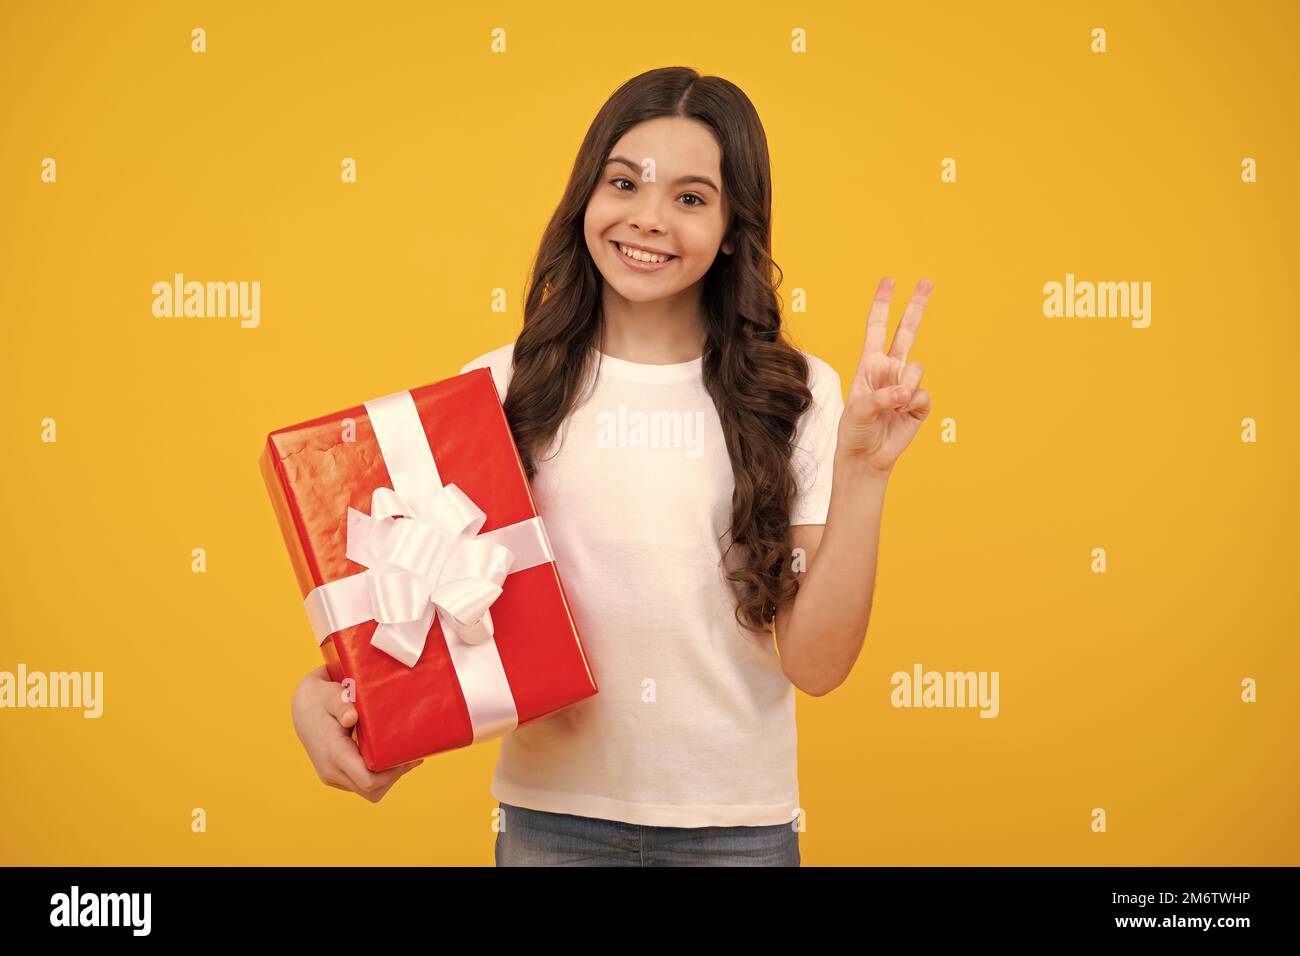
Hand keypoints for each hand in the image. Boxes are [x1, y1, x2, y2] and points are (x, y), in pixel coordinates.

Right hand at [291, 664, 422, 802]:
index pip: (368, 780)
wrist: (301, 707)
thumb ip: (341, 704)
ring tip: (405, 756)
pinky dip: (379, 775)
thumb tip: (351, 717)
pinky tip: (390, 757)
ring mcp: (332, 776)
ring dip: (388, 778)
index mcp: (334, 754)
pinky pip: (362, 784)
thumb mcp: (330, 695)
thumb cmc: (320, 698)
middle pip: (372, 790)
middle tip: (412, 755)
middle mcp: (331, 771)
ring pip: (369, 791)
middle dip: (395, 776)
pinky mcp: (336, 775)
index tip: (407, 755)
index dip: (392, 773)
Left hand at [838, 277, 933, 472]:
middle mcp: (890, 370)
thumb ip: (881, 397)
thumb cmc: (855, 430)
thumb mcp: (858, 411)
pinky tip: (903, 414)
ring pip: (915, 369)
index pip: (877, 329)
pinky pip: (923, 394)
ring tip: (892, 406)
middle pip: (907, 331)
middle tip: (927, 281)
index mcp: (870, 365)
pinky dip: (913, 404)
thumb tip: (906, 392)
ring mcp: (906, 384)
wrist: (866, 456)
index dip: (882, 305)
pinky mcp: (920, 403)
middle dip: (917, 306)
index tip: (889, 281)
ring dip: (904, 388)